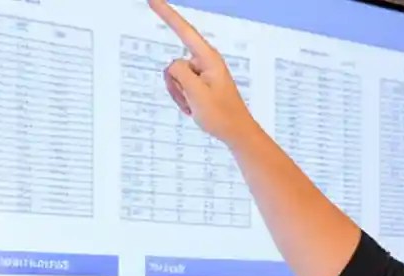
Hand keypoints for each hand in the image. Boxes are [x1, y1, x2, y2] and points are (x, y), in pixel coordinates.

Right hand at [148, 0, 258, 145]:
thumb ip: (180, 73)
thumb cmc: (222, 116)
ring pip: (175, 78)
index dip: (167, 14)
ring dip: (180, 94)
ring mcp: (202, 72)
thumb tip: (173, 66)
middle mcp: (206, 61)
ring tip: (195, 107)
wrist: (237, 133)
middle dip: (176, 85)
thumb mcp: (196, 93)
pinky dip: (183, 98)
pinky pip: (180, 86)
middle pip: (174, 64)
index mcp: (209, 59)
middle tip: (193, 102)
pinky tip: (195, 109)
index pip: (184, 30)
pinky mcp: (200, 82)